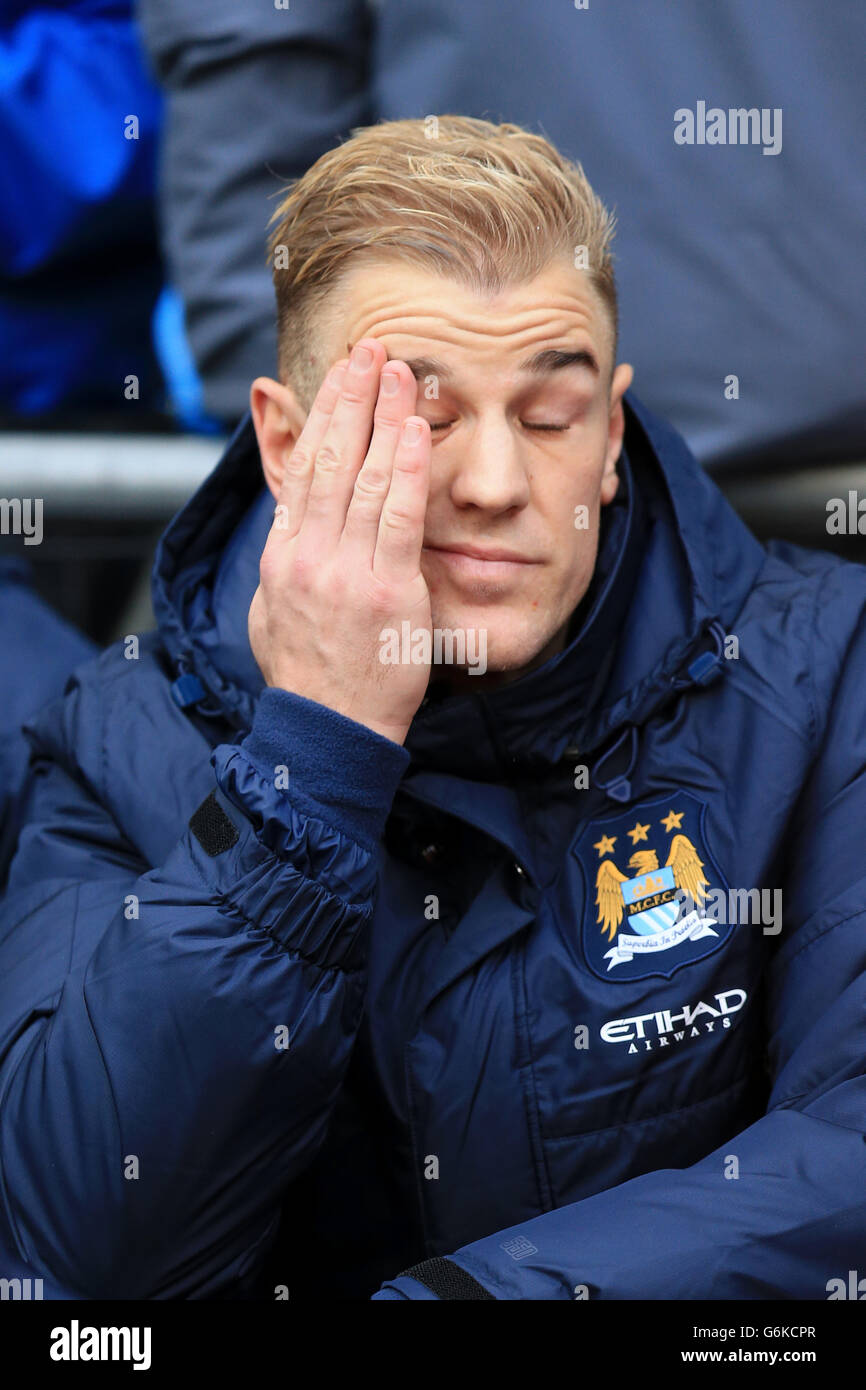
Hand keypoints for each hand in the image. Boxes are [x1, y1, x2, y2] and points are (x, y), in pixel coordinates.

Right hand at [249, 340, 432, 744]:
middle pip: (330, 459)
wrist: (329, 732)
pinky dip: (407, 470)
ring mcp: (344, 573)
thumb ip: (287, 561)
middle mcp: (307, 556)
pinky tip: (416, 431)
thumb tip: (294, 523)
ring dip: (383, 417)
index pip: (303, 469)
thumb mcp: (275, 611)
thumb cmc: (308, 675)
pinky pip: (399, 519)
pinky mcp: (386, 593)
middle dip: (351, 397)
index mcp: (281, 557)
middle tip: (370, 349)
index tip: (341, 379)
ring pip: (363, 478)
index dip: (323, 417)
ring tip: (399, 371)